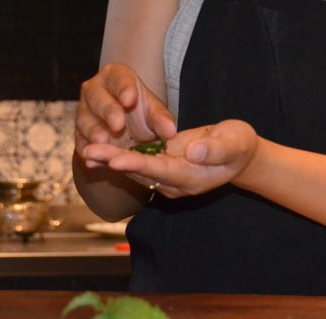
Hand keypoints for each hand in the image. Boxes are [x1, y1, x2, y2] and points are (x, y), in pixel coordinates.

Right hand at [75, 63, 176, 164]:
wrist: (126, 132)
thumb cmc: (139, 114)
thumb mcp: (153, 113)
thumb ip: (161, 119)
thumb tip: (170, 132)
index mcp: (115, 77)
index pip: (118, 79)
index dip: (123, 89)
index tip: (131, 100)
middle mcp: (94, 90)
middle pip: (97, 97)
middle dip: (107, 110)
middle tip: (118, 124)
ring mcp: (83, 112)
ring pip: (84, 119)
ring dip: (93, 131)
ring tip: (103, 141)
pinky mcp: (78, 134)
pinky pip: (80, 141)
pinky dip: (85, 150)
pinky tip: (92, 159)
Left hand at [82, 119, 259, 198]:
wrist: (239, 152)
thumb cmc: (238, 145)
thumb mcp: (234, 143)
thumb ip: (214, 149)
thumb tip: (194, 152)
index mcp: (192, 177)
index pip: (161, 171)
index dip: (138, 165)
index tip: (116, 160)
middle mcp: (176, 182)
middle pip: (141, 172)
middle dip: (114, 162)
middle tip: (89, 153)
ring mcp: (168, 175)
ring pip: (135, 169)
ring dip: (110, 160)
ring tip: (86, 152)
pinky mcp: (162, 165)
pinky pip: (137, 163)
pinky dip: (117, 157)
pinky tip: (97, 150)